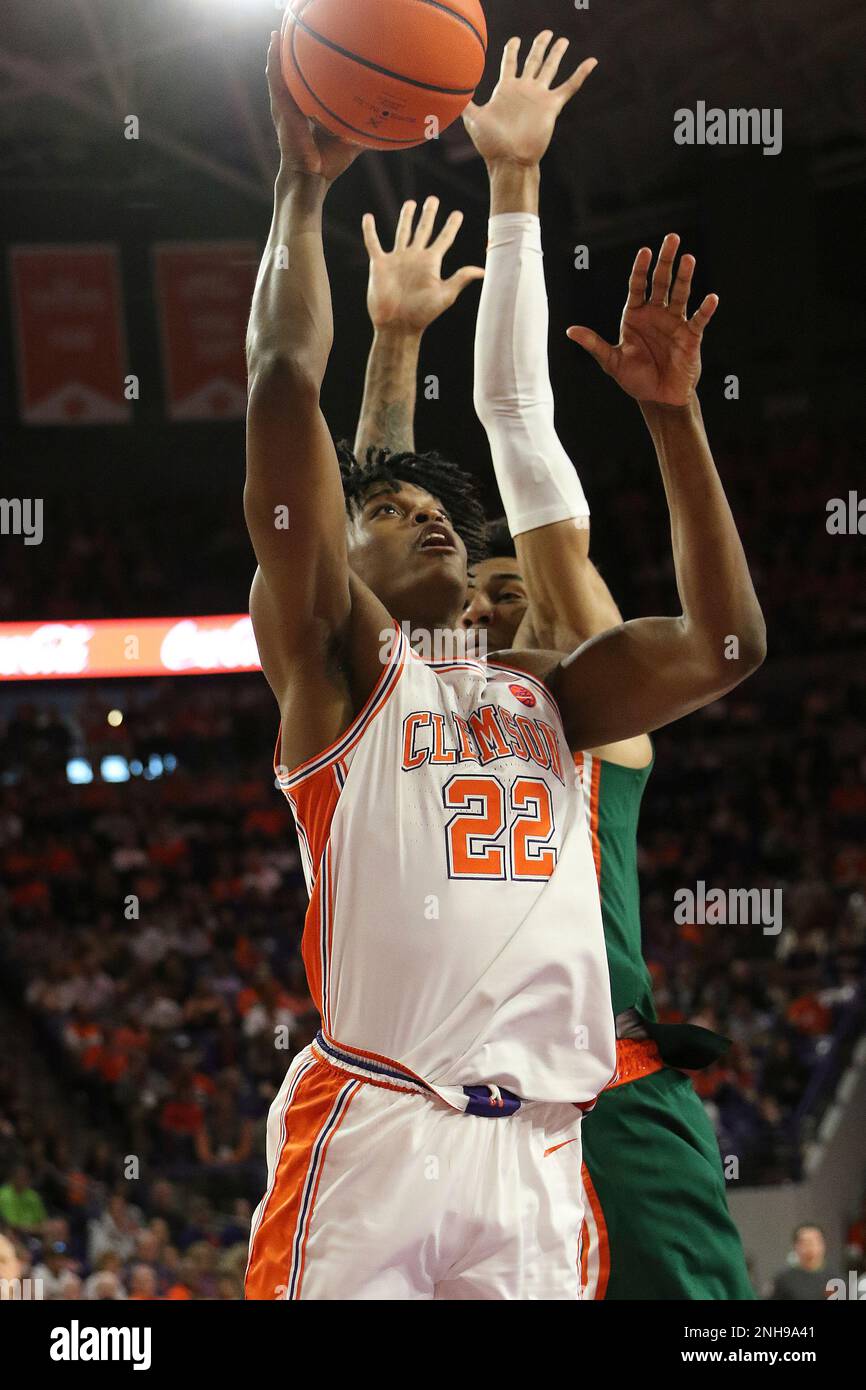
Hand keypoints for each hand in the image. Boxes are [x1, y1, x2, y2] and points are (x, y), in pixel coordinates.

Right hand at [266, 31, 361, 182]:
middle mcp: (293, 110)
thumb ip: (361, 130)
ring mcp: (285, 110)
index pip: (305, 89)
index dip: (305, 72)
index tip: (310, 53)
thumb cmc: (328, 164)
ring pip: (278, 76)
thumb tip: (384, 123)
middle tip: (287, 33)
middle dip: (286, 57)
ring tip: (276, 34)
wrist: (312, 178)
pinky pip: (276, 83)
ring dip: (276, 54)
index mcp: (307, 115)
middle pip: (288, 78)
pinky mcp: (282, 112)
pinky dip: (274, 65)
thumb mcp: (349, 141)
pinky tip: (273, 47)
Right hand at [362, 197, 483, 333]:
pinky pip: (373, 243)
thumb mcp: (445, 295)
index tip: (458, 213)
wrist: (398, 325)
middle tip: (433, 199)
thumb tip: (483, 271)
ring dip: (406, 218)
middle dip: (428, 214)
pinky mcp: (380, 265)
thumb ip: (460, 279)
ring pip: (402, 232)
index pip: (444, 239)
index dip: (451, 226)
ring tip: (410, 203)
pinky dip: (369, 230)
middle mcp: (415, 258)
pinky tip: (367, 217)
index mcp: (431, 263)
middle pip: (423, 230)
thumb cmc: (422, 314)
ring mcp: (397, 260)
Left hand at [463, 32, 595, 167]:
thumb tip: (449, 92)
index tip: (515, 40)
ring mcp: (539, 96)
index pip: (510, 63)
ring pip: (550, 69)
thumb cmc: (490, 144)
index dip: (512, 50)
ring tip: (563, 40)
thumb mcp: (473, 119)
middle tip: (547, 33)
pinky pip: (569, 87)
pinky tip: (591, 61)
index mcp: (506, 89)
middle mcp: (524, 90)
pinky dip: (580, 74)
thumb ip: (464, 102)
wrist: (509, 160)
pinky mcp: (552, 106)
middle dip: (539, 46)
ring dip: (556, 54)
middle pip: (533, 60)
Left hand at [567, 235, 718, 405]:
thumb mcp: (612, 362)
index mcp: (635, 315)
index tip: (644, 251)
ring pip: (680, 294)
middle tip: (672, 238)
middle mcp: (656, 314)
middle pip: (661, 281)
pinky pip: (698, 320)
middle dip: (666, 260)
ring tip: (688, 258)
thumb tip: (570, 331)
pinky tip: (711, 298)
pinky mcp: (690, 336)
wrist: (657, 397)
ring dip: (685, 277)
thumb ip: (594, 344)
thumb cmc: (635, 379)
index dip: (640, 269)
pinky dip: (705, 310)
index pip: (638, 286)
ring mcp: (675, 323)